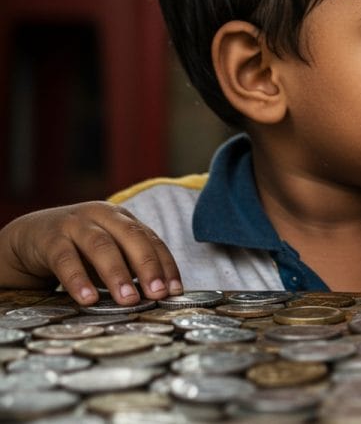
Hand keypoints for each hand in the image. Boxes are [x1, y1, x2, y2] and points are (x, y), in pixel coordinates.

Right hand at [0, 202, 183, 305]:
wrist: (29, 236)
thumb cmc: (79, 248)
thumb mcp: (108, 252)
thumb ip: (130, 266)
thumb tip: (160, 295)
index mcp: (123, 218)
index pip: (151, 240)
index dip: (165, 264)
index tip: (175, 290)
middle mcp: (102, 216)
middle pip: (132, 238)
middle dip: (148, 267)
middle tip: (157, 294)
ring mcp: (75, 224)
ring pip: (101, 246)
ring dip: (117, 274)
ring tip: (128, 300)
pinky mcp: (50, 238)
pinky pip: (65, 259)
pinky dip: (78, 280)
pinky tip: (88, 299)